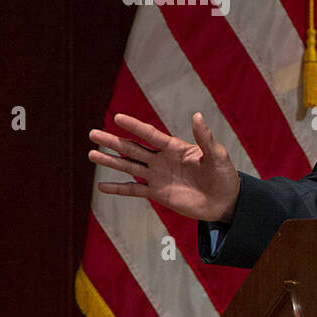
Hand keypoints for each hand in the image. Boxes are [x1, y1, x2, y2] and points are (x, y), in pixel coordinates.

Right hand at [88, 112, 240, 221]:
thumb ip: (206, 138)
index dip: (135, 126)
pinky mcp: (158, 193)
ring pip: (129, 167)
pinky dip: (119, 188)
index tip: (117, 117)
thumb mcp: (217, 156)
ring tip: (91, 154)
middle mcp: (163, 160)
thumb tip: (198, 116)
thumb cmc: (224, 176)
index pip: (151, 135)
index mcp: (176, 148)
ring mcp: (158, 177)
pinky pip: (134, 190)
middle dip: (113, 141)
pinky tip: (102, 187)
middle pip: (133, 148)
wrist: (225, 201)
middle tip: (93, 133)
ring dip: (111, 161)